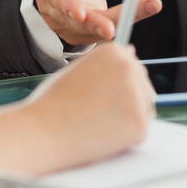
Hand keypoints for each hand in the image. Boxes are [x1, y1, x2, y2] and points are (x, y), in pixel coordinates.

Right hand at [23, 42, 155, 168]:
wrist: (42, 133)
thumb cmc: (54, 103)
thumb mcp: (77, 70)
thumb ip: (105, 63)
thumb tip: (130, 53)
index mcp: (114, 51)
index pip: (130, 63)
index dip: (113, 83)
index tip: (98, 94)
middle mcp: (129, 67)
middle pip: (142, 82)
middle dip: (125, 98)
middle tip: (96, 112)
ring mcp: (138, 95)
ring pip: (145, 105)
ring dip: (129, 115)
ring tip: (97, 122)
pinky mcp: (141, 123)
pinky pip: (142, 128)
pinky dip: (127, 136)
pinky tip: (102, 134)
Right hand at [30, 0, 162, 44]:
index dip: (66, 4)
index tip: (80, 13)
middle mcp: (59, 8)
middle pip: (76, 20)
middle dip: (96, 24)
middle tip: (112, 28)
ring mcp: (76, 21)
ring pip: (99, 25)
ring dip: (126, 17)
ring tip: (150, 3)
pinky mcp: (95, 25)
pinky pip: (116, 20)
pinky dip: (135, 12)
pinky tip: (150, 1)